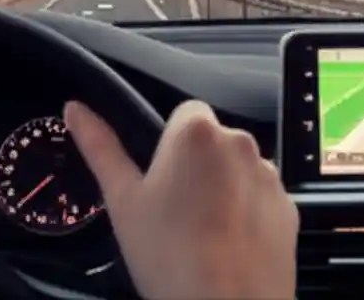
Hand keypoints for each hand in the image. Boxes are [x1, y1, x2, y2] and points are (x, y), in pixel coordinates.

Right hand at [64, 99, 297, 299]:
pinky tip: (228, 246)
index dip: (168, 145)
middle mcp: (240, 143)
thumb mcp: (122, 200)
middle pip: (211, 142)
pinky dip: (247, 213)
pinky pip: (260, 199)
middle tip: (174, 211)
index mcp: (196, 132)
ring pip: (236, 170)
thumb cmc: (168, 254)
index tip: (160, 181)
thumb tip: (74, 108)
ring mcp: (270, 176)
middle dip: (195, 166)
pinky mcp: (290, 208)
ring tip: (202, 234)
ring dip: (222, 188)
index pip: (183, 113)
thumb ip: (99, 147)